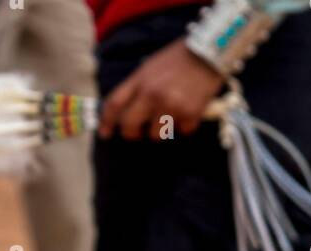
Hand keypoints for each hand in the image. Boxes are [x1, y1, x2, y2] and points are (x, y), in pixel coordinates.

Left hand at [97, 38, 225, 140]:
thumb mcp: (150, 68)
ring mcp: (171, 106)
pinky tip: (189, 110)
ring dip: (161, 129)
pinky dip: (184, 125)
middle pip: (130, 125)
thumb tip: (128, 110)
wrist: (206, 55)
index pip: (115, 104)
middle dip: (131, 133)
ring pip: (156, 134)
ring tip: (170, 115)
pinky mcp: (189, 115)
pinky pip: (182, 131)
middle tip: (136, 133)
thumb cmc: (177, 60)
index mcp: (140, 80)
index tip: (104, 133)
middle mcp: (152, 95)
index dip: (106, 121)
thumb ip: (139, 87)